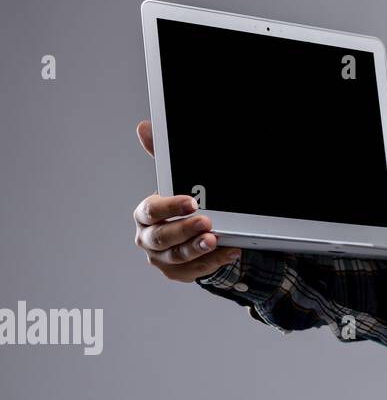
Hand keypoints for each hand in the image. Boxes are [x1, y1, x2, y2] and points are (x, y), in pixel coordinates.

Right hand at [132, 120, 240, 281]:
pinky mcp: (177, 273)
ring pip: (177, 256)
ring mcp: (161, 258)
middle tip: (207, 222)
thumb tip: (144, 127)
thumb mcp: (173, 180)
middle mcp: (148, 238)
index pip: (151, 211)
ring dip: (198, 249)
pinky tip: (230, 250)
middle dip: (185, 230)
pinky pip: (195, 270)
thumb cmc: (179, 205)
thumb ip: (161, 155)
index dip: (170, 207)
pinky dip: (213, 261)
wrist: (189, 232)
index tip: (192, 201)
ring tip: (217, 239)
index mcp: (145, 215)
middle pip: (163, 237)